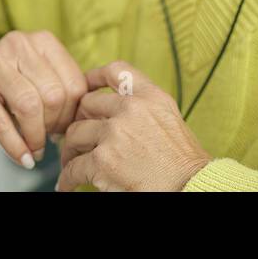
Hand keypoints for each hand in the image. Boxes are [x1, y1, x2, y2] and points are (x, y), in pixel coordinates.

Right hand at [0, 30, 87, 169]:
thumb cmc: (5, 88)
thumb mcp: (37, 80)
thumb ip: (63, 91)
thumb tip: (85, 120)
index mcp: (42, 41)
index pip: (74, 82)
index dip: (74, 113)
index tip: (66, 129)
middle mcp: (18, 44)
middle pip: (54, 94)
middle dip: (55, 125)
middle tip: (49, 140)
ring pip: (29, 106)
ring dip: (36, 137)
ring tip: (36, 149)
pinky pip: (0, 122)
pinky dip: (15, 147)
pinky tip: (24, 159)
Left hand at [56, 61, 210, 190]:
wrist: (190, 187)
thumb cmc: (183, 163)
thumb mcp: (169, 120)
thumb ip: (143, 109)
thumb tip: (113, 112)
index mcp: (150, 96)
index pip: (116, 71)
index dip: (94, 76)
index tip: (84, 87)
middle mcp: (131, 109)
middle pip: (87, 104)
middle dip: (79, 120)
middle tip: (77, 135)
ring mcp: (114, 134)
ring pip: (74, 134)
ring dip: (70, 150)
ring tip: (71, 161)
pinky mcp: (102, 161)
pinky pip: (73, 167)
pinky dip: (68, 178)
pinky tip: (69, 183)